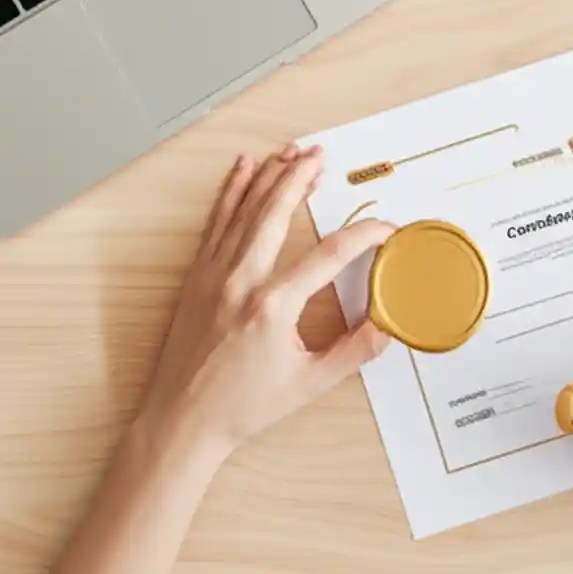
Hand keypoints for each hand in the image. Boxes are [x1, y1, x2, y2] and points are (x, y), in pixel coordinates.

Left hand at [137, 144, 394, 457]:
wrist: (183, 421)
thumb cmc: (242, 407)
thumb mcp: (309, 383)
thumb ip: (354, 351)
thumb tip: (389, 325)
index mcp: (273, 306)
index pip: (329, 255)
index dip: (363, 235)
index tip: (385, 227)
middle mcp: (241, 281)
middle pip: (277, 212)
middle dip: (302, 177)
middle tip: (323, 155)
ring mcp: (214, 275)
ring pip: (244, 210)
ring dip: (269, 176)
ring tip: (291, 151)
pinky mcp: (196, 278)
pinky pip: (216, 223)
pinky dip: (230, 193)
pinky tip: (243, 170)